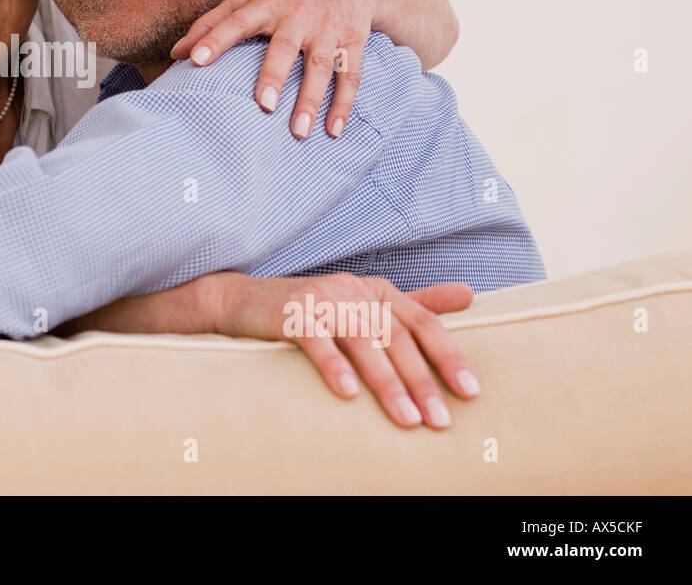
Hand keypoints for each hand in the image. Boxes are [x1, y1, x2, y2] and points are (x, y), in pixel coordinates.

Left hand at [170, 0, 374, 139]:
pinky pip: (350, 76)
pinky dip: (344, 104)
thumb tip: (177, 52)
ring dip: (311, 99)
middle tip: (264, 105)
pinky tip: (333, 130)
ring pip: (321, 66)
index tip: (196, 60)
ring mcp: (328, 30)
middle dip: (274, 75)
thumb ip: (213, 22)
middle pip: (285, 46)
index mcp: (268, 5)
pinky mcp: (352, 44)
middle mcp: (299, 16)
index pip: (238, 20)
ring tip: (299, 132)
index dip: (216, 38)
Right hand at [209, 271, 480, 428]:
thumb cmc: (311, 311)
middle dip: (422, 382)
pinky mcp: (291, 313)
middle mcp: (353, 290)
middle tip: (441, 421)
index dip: (449, 356)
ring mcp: (322, 300)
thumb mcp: (364, 303)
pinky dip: (334, 366)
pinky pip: (317, 341)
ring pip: (363, 342)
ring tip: (407, 420)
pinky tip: (349, 394)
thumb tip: (469, 295)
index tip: (471, 392)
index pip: (423, 323)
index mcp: (377, 291)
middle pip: (397, 338)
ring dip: (387, 383)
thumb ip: (415, 303)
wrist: (242, 301)